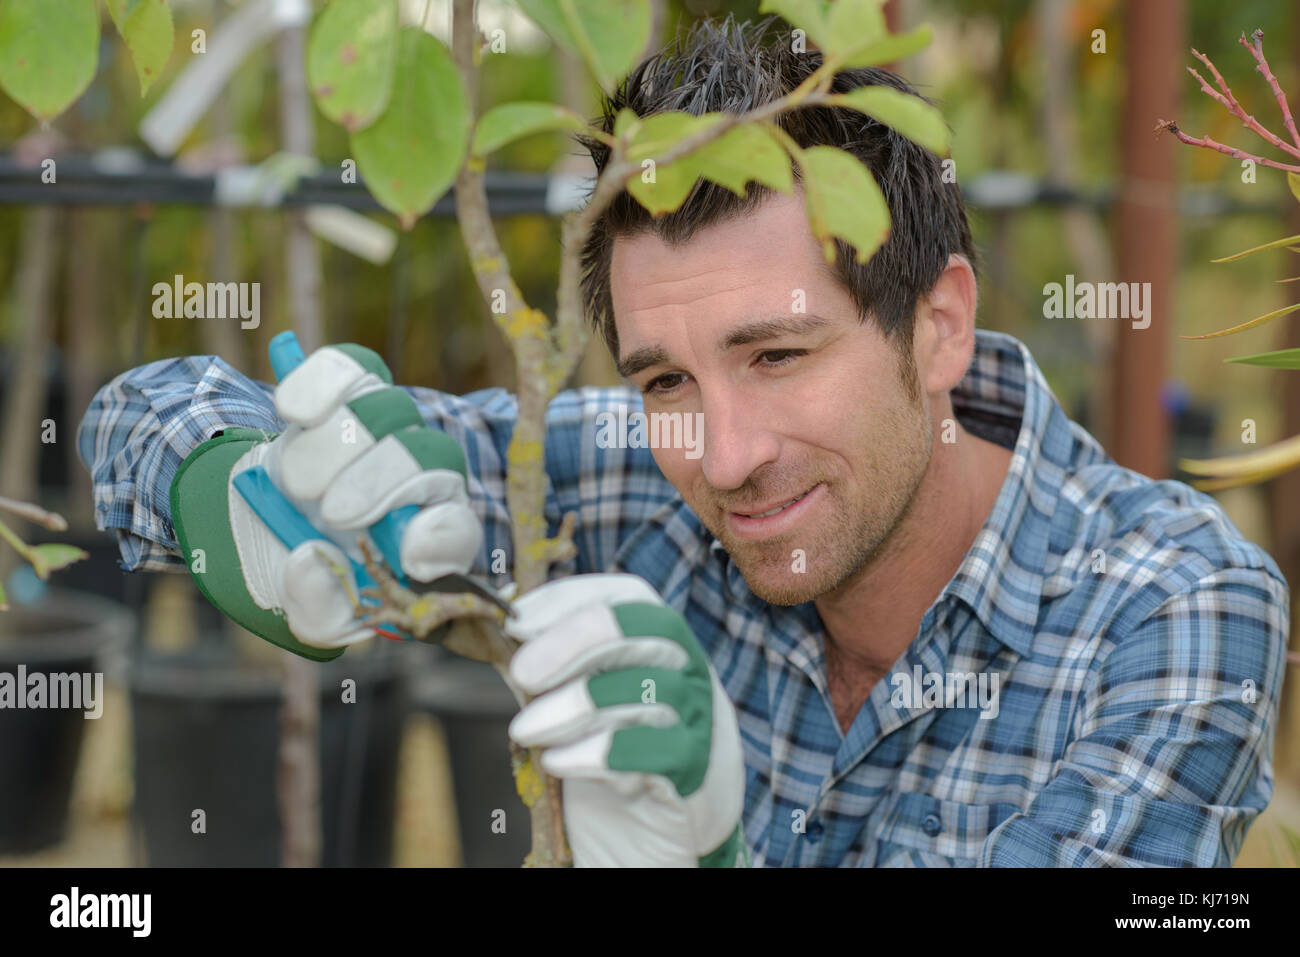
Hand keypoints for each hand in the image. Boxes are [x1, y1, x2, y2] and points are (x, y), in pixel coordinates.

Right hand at [171, 338, 483, 655]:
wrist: (258, 522)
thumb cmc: (305, 572)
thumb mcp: (312, 612)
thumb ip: (317, 604)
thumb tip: (310, 560)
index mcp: (425, 540)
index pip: (457, 531)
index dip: (438, 538)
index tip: (408, 555)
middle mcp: (419, 477)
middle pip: (428, 458)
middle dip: (379, 485)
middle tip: (331, 513)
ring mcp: (388, 427)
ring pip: (386, 413)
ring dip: (334, 448)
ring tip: (298, 485)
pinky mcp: (351, 388)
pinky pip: (352, 369)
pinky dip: (321, 386)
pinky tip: (294, 412)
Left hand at [505, 574, 748, 866]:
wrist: (657, 821)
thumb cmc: (615, 745)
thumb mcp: (590, 692)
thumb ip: (557, 660)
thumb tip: (508, 622)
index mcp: (664, 639)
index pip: (628, 595)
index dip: (571, 600)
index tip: (517, 620)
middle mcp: (689, 667)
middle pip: (645, 627)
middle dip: (574, 641)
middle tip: (521, 672)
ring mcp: (697, 716)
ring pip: (644, 690)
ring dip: (572, 707)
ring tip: (525, 730)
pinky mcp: (692, 768)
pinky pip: (649, 750)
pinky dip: (593, 753)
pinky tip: (556, 761)